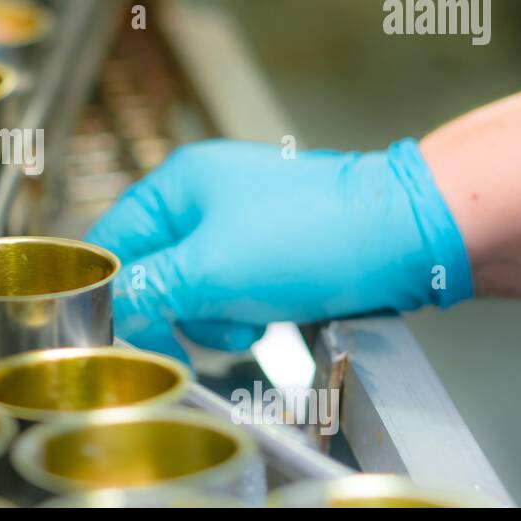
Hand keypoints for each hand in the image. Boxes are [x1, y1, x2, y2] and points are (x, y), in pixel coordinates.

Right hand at [84, 138, 472, 362]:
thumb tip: (108, 305)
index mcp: (177, 185)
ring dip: (212, 318)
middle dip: (173, 309)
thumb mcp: (213, 270)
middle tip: (195, 332)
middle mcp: (203, 198)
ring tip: (248, 322)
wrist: (412, 236)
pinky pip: (231, 290)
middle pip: (150, 270)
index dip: (108, 291)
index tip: (116, 335)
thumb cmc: (317, 236)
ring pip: (191, 288)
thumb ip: (149, 289)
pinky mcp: (270, 249)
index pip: (111, 242)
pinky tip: (269, 317)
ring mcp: (238, 222)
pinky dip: (243, 312)